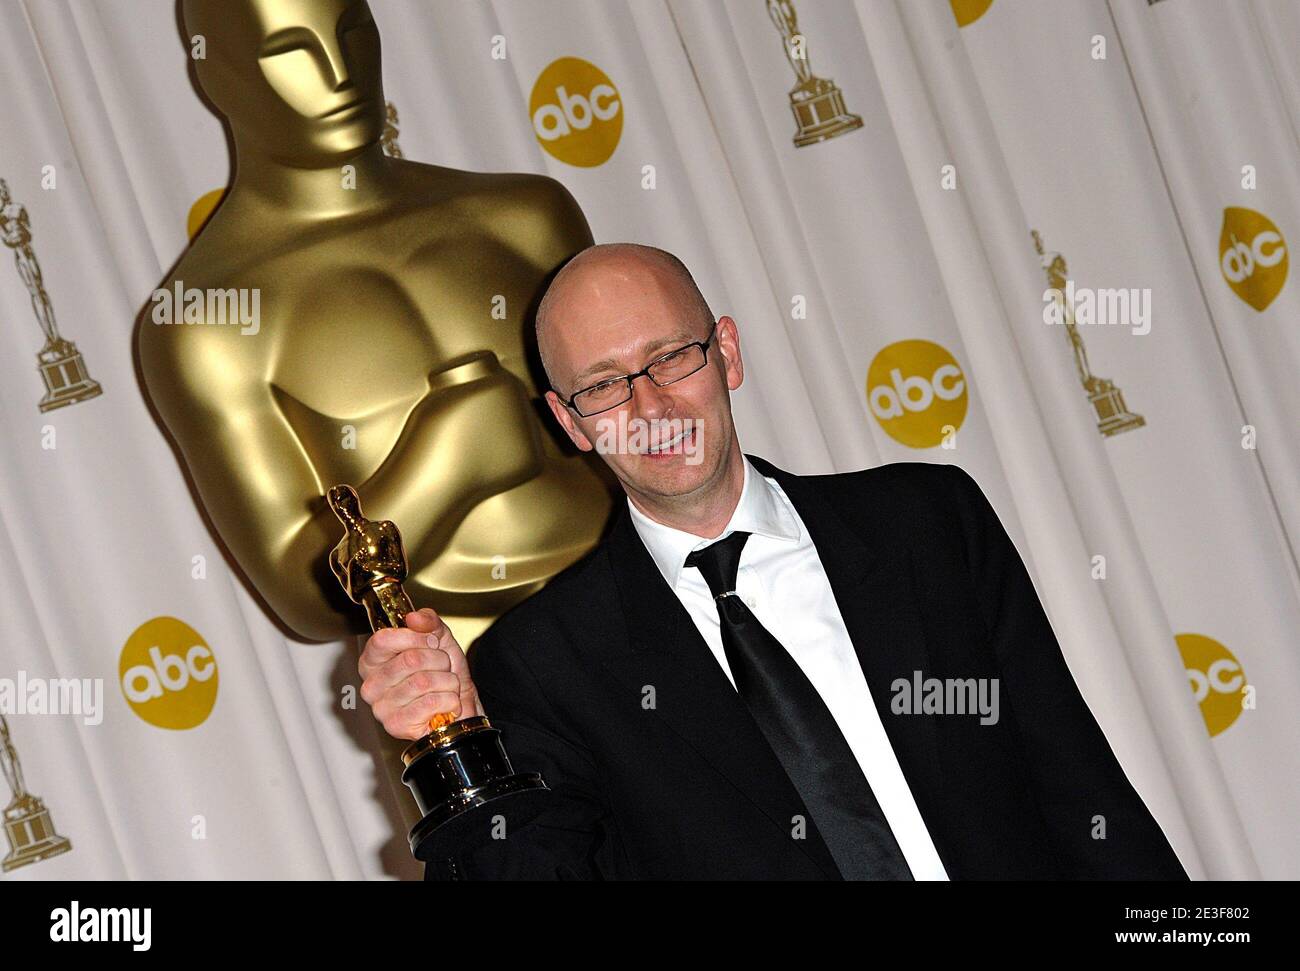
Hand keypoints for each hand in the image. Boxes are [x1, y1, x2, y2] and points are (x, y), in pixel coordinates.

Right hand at [358, 607, 484, 740]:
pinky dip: (449, 700)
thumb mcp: (439, 638)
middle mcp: (371, 685)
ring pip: (423, 682)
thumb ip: (427, 621)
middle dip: (439, 661)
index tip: (430, 641)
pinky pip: (430, 703)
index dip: (415, 637)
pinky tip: (446, 703)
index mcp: (372, 661)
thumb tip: (414, 617)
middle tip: (442, 668)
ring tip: (445, 686)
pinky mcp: (397, 726)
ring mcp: (381, 708)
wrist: (460, 706)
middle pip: (409, 660)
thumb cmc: (444, 674)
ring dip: (447, 681)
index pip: (383, 640)